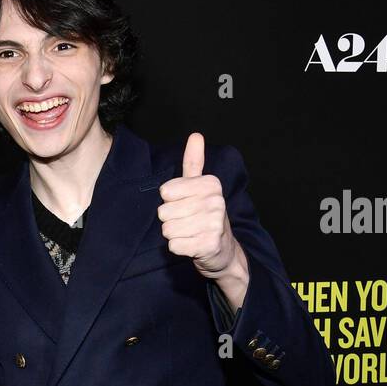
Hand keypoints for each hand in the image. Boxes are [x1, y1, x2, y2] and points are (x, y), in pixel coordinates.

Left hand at [157, 131, 240, 278]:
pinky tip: (192, 244)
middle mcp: (215, 201)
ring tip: (190, 232)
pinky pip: (174, 245)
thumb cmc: (205, 216)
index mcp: (210, 183)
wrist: (223, 250)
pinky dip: (179, 247)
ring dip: (175, 234)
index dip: (171, 201)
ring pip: (167, 229)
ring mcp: (213, 223)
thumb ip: (194, 162)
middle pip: (163, 212)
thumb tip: (196, 135)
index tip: (187, 204)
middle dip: (171, 220)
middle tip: (188, 222)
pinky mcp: (208, 244)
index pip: (165, 191)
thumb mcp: (200, 187)